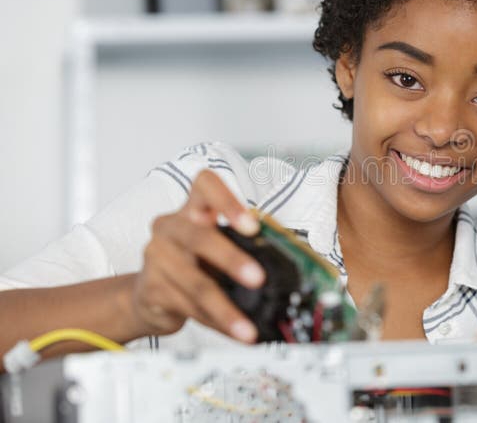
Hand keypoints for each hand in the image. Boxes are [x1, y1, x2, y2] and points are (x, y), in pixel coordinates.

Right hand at [130, 170, 265, 341]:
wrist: (148, 294)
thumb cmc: (193, 261)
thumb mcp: (214, 244)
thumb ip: (241, 243)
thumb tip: (288, 260)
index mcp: (191, 208)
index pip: (205, 185)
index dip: (228, 201)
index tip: (251, 225)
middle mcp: (170, 227)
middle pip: (200, 238)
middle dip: (232, 260)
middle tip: (258, 278)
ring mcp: (157, 257)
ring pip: (196, 283)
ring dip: (226, 309)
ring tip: (247, 327)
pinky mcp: (151, 288)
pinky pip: (189, 307)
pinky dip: (215, 322)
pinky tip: (232, 331)